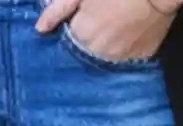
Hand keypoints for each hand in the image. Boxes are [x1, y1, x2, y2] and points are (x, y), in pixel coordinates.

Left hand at [36, 0, 178, 62]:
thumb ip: (58, 9)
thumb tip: (40, 28)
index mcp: (81, 34)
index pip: (67, 42)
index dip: (72, 28)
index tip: (80, 17)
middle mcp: (99, 53)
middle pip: (85, 52)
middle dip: (88, 38)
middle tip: (102, 17)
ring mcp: (122, 58)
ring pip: (106, 57)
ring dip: (105, 46)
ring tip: (115, 24)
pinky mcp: (142, 58)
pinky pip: (127, 58)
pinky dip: (124, 49)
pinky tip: (128, 32)